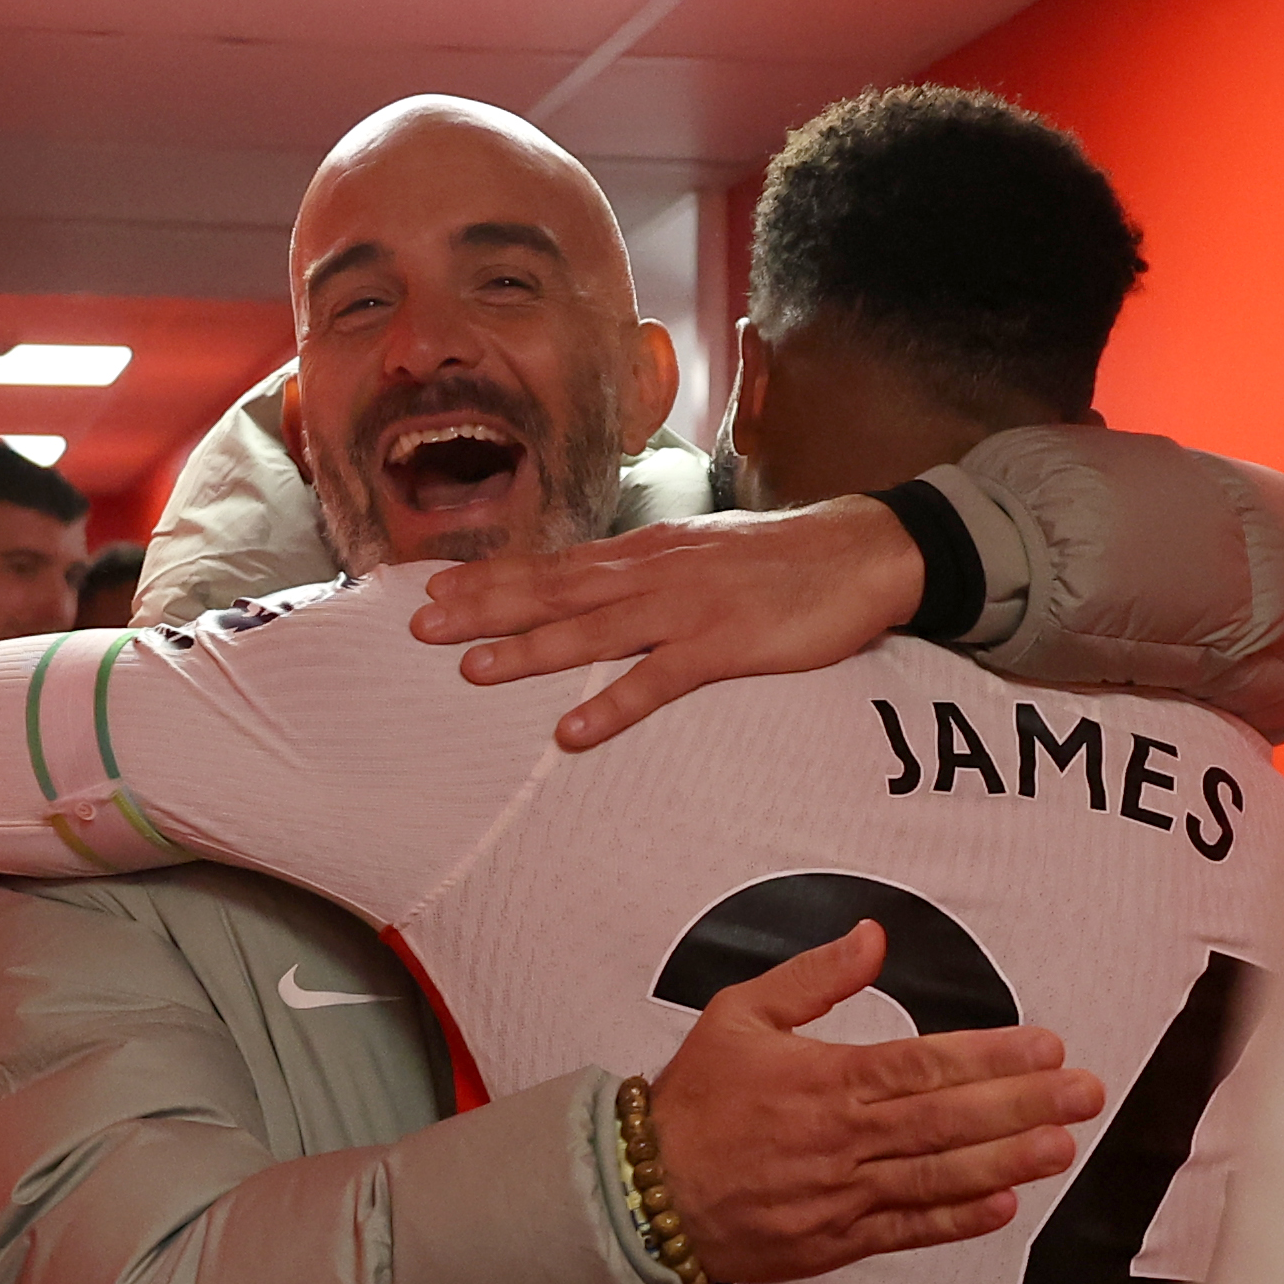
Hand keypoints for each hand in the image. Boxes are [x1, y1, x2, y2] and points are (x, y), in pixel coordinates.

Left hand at [409, 498, 926, 749]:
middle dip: (485, 608)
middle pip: (555, 589)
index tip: (433, 586)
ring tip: (473, 671)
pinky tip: (573, 734)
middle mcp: (653, 573)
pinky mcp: (727, 644)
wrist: (862, 550)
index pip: (553, 562)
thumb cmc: (783, 561)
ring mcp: (688, 607)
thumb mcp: (702, 556)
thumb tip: (595, 590)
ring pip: (594, 630)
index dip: (491, 575)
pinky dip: (614, 705)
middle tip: (421, 625)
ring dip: (532, 651)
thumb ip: (647, 575)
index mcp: (645, 553)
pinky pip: (659, 680)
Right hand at [646, 921, 1100, 1283]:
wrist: (640, 1195)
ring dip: (1006, 1161)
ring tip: (1061, 1146)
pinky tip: (1002, 1205)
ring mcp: (841, 1195)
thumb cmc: (692, 1104)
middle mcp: (841, 1140)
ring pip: (938, 1177)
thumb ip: (813, 977)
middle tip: (1084, 1093)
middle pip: (947, 1119)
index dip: (991, 1057)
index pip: (924, 1063)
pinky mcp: (834, 1242)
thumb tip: (872, 937)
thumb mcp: (740, 1015)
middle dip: (1023, 1104)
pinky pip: (907, 1231)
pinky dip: (955, 1221)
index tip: (1045, 1047)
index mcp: (825, 1080)